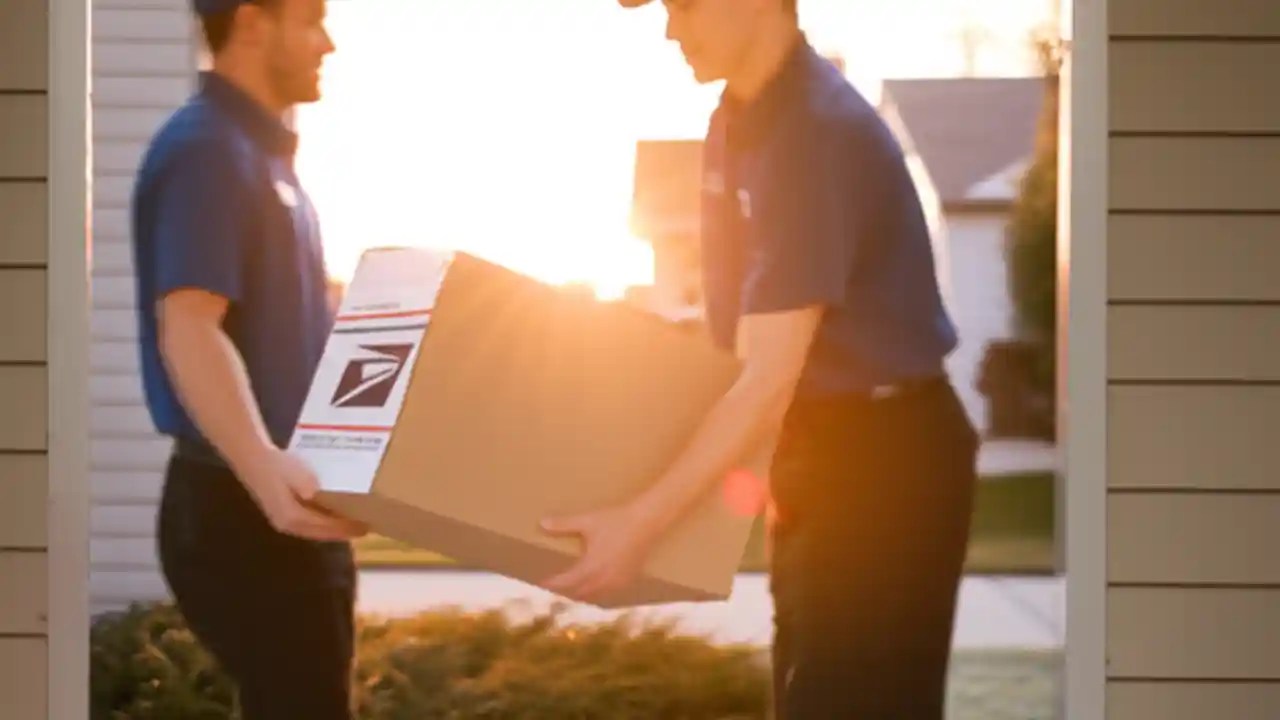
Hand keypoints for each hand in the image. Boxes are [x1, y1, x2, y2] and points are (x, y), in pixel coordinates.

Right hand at [237, 447, 367, 541]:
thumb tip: (318, 495)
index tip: (364, 527)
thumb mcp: (296, 474)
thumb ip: (308, 486)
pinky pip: (308, 521)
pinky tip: (331, 512)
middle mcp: (288, 524)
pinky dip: (322, 520)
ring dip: (331, 527)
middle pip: (320, 533)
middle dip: (341, 531)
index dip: (344, 528)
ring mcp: (282, 519)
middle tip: (362, 528)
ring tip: (350, 522)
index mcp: (292, 518)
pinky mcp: (281, 511)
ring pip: (313, 529)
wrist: (252, 457)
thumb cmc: (276, 465)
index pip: (325, 528)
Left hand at [540, 503, 662, 602]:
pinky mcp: (628, 579)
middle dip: (566, 592)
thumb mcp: (587, 521)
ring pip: (595, 595)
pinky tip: (596, 589)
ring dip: (582, 595)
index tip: (542, 583)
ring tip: (572, 590)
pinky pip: (610, 593)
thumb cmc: (616, 520)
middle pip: (580, 593)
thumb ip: (563, 524)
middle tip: (554, 589)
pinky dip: (599, 593)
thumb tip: (542, 523)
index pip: (567, 581)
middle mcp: (604, 578)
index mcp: (591, 566)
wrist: (646, 522)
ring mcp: (618, 581)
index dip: (553, 584)